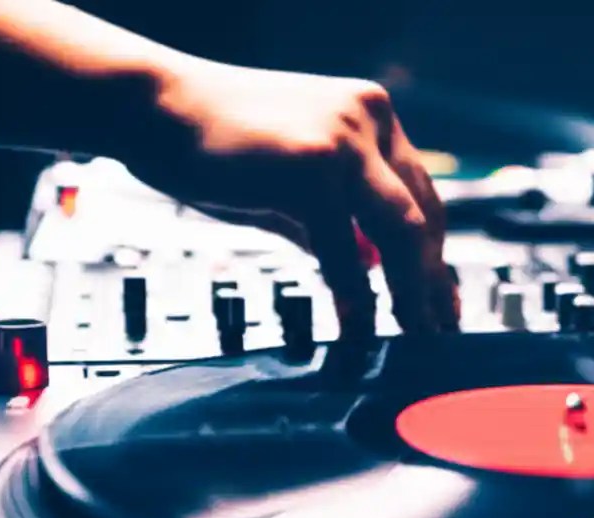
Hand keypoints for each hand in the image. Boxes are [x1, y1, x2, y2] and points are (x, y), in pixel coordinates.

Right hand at [124, 57, 457, 335]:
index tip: (441, 297)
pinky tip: (357, 324)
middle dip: (433, 280)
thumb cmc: (210, 141)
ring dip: (411, 292)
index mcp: (370, 115)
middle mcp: (368, 119)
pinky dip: (355, 293)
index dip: (434, 253)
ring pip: (401, 231)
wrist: (152, 106)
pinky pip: (346, 247)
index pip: (421, 194)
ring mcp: (344, 139)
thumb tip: (364, 268)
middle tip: (439, 328)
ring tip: (413, 335)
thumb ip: (333, 221)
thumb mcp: (290, 182)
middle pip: (422, 214)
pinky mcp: (313, 166)